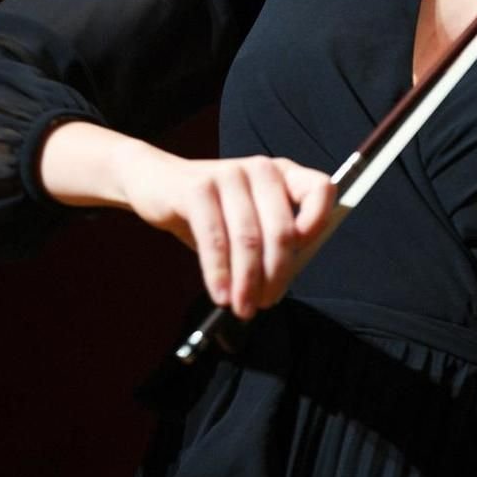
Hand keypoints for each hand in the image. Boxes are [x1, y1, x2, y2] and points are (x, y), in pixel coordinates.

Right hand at [118, 152, 335, 318]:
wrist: (156, 183)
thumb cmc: (211, 211)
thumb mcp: (247, 221)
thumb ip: (270, 242)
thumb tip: (280, 283)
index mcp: (282, 174)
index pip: (320, 189)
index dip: (318, 223)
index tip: (302, 255)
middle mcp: (260, 169)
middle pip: (281, 229)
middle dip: (275, 275)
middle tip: (264, 304)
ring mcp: (229, 174)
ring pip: (248, 239)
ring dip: (246, 282)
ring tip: (241, 307)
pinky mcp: (198, 188)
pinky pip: (214, 238)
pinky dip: (218, 272)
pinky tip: (219, 294)